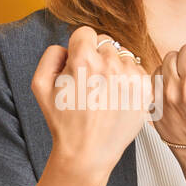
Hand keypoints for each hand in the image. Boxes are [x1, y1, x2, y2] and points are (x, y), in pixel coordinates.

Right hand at [31, 25, 155, 182]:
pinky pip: (137, 70)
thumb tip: (69, 45)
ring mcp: (131, 76)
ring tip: (104, 92)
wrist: (88, 152)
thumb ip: (51, 54)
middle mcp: (110, 64)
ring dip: (115, 67)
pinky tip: (117, 97)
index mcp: (83, 60)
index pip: (86, 32)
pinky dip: (129, 80)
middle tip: (90, 84)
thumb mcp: (40, 85)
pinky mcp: (145, 89)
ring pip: (123, 55)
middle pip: (106, 42)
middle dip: (97, 57)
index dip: (79, 48)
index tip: (79, 65)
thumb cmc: (64, 121)